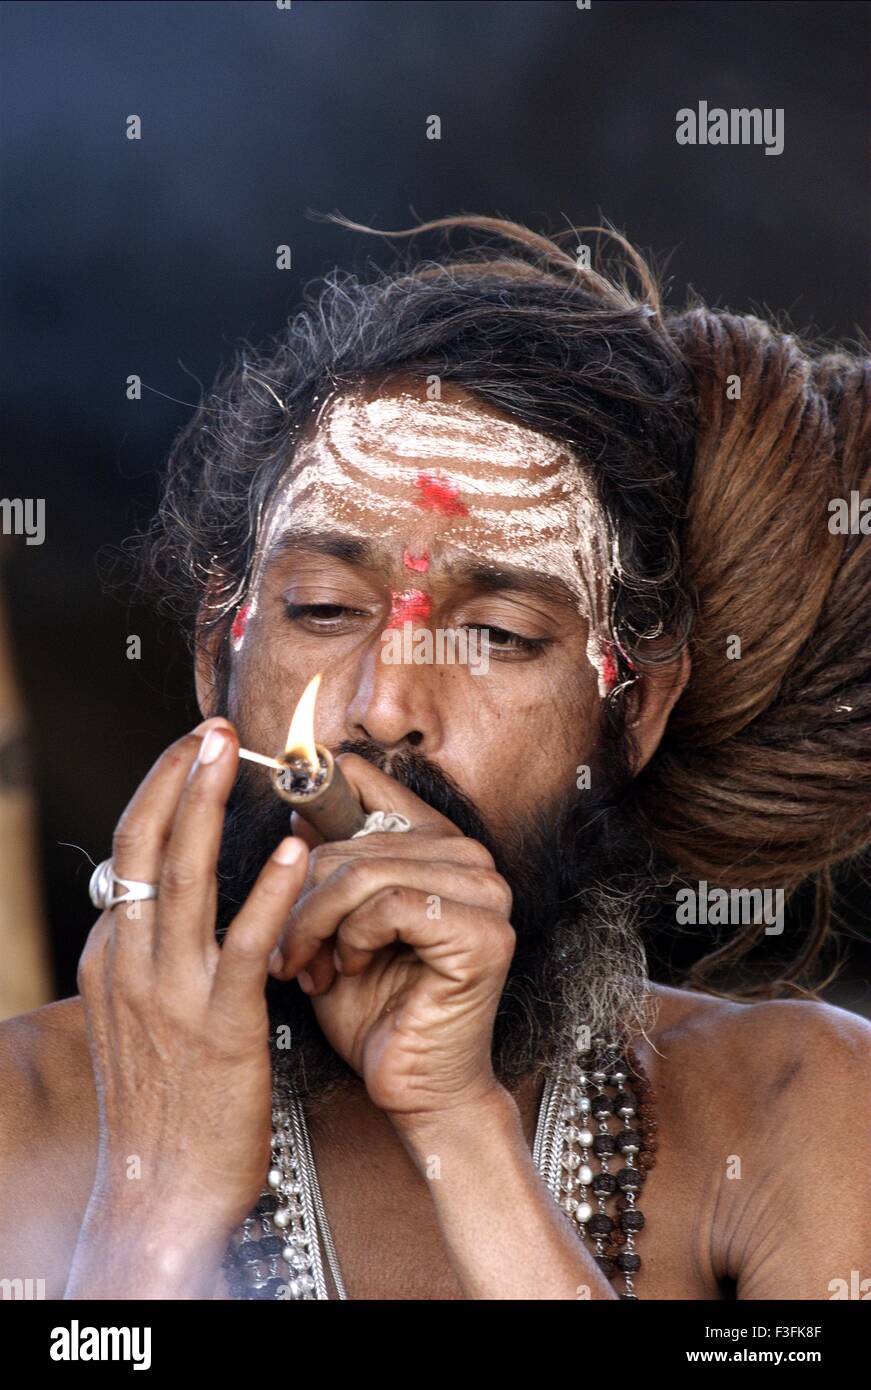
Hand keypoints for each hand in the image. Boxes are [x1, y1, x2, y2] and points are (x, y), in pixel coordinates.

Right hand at [76, 718, 309, 1243]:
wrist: (158, 1192)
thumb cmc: (161, 1104)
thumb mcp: (136, 1017)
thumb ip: (149, 955)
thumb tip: (162, 902)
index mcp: (112, 957)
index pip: (129, 853)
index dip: (160, 793)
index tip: (190, 751)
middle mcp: (129, 964)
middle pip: (144, 848)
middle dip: (175, 777)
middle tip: (210, 725)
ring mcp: (169, 994)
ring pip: (182, 878)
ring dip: (206, 806)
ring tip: (231, 753)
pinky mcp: (218, 1027)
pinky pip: (243, 945)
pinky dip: (268, 892)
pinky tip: (293, 853)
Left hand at [270, 754, 516, 1126]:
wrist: (412, 1089)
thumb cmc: (374, 1011)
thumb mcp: (331, 926)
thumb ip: (323, 866)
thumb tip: (297, 809)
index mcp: (438, 846)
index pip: (370, 784)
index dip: (317, 799)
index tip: (279, 829)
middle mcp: (472, 860)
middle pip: (355, 840)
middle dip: (302, 896)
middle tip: (287, 949)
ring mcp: (486, 895)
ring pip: (365, 870)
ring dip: (316, 922)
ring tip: (304, 964)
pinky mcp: (483, 934)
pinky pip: (387, 905)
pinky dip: (350, 938)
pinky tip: (347, 970)